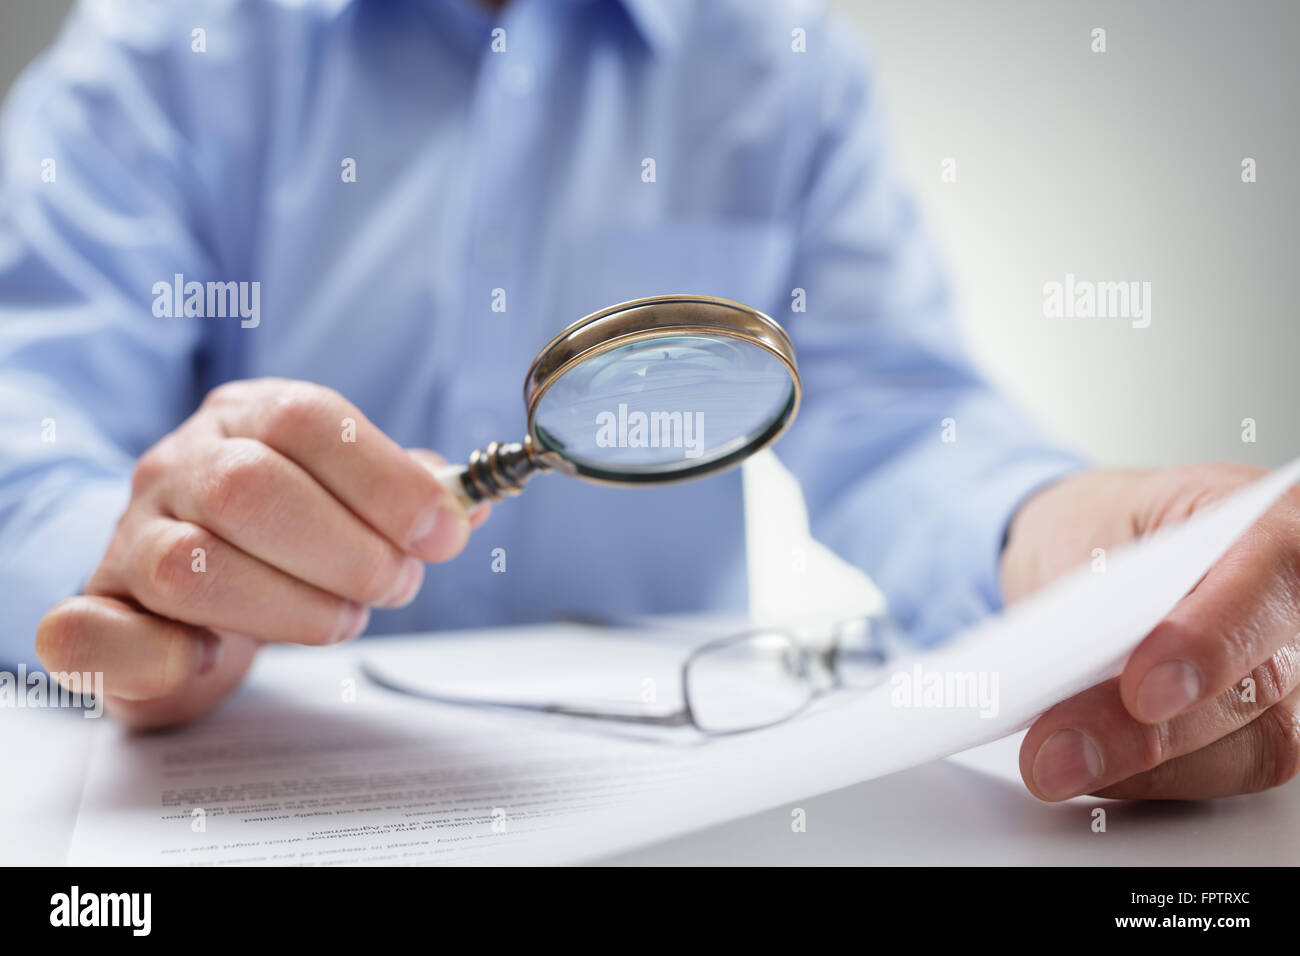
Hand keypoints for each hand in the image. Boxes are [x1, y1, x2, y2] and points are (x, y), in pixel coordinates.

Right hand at [36, 379, 486, 728]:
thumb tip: (468, 504)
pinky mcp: (92, 615)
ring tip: (341, 620)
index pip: (307, 419)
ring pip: (190, 567)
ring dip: (289, 607)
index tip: (443, 534)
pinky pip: (95, 632)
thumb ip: (407, 497)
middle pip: (250, 488)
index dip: (385, 479)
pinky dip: (165, 657)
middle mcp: (176, 468)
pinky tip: (214, 657)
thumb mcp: (350, 500)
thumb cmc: (284, 542)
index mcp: (245, 419)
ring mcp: (126, 538)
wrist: (185, 598)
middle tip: (395, 586)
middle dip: (347, 550)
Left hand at [1001, 463, 1299, 799]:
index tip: (1142, 691)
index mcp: (1268, 520)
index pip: (1269, 578)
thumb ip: (1094, 599)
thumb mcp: (1080, 534)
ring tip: (1055, 766)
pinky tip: (1091, 770)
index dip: (1210, 641)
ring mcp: (1299, 670)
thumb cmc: (1100, 530)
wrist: (1096, 549)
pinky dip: (1152, 778)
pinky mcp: (1271, 726)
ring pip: (1255, 745)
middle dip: (1149, 732)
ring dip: (1147, 769)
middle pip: (1262, 681)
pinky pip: (1228, 772)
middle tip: (1058, 753)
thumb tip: (1066, 674)